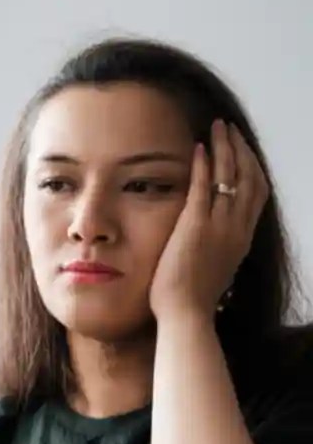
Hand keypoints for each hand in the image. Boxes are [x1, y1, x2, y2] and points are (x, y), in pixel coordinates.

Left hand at [149, 119, 269, 322]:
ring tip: (216, 128)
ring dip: (225, 149)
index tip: (241, 151)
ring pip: (230, 178)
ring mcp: (220, 227)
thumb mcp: (215, 267)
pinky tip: (199, 149)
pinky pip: (204, 189)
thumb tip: (211, 240)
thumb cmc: (192, 298)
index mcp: (242, 238)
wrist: (186, 314)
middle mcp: (237, 229)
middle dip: (241, 150)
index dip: (251, 168)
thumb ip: (217, 248)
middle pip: (249, 179)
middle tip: (229, 130)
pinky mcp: (197, 227)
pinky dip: (204, 166)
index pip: (256, 194)